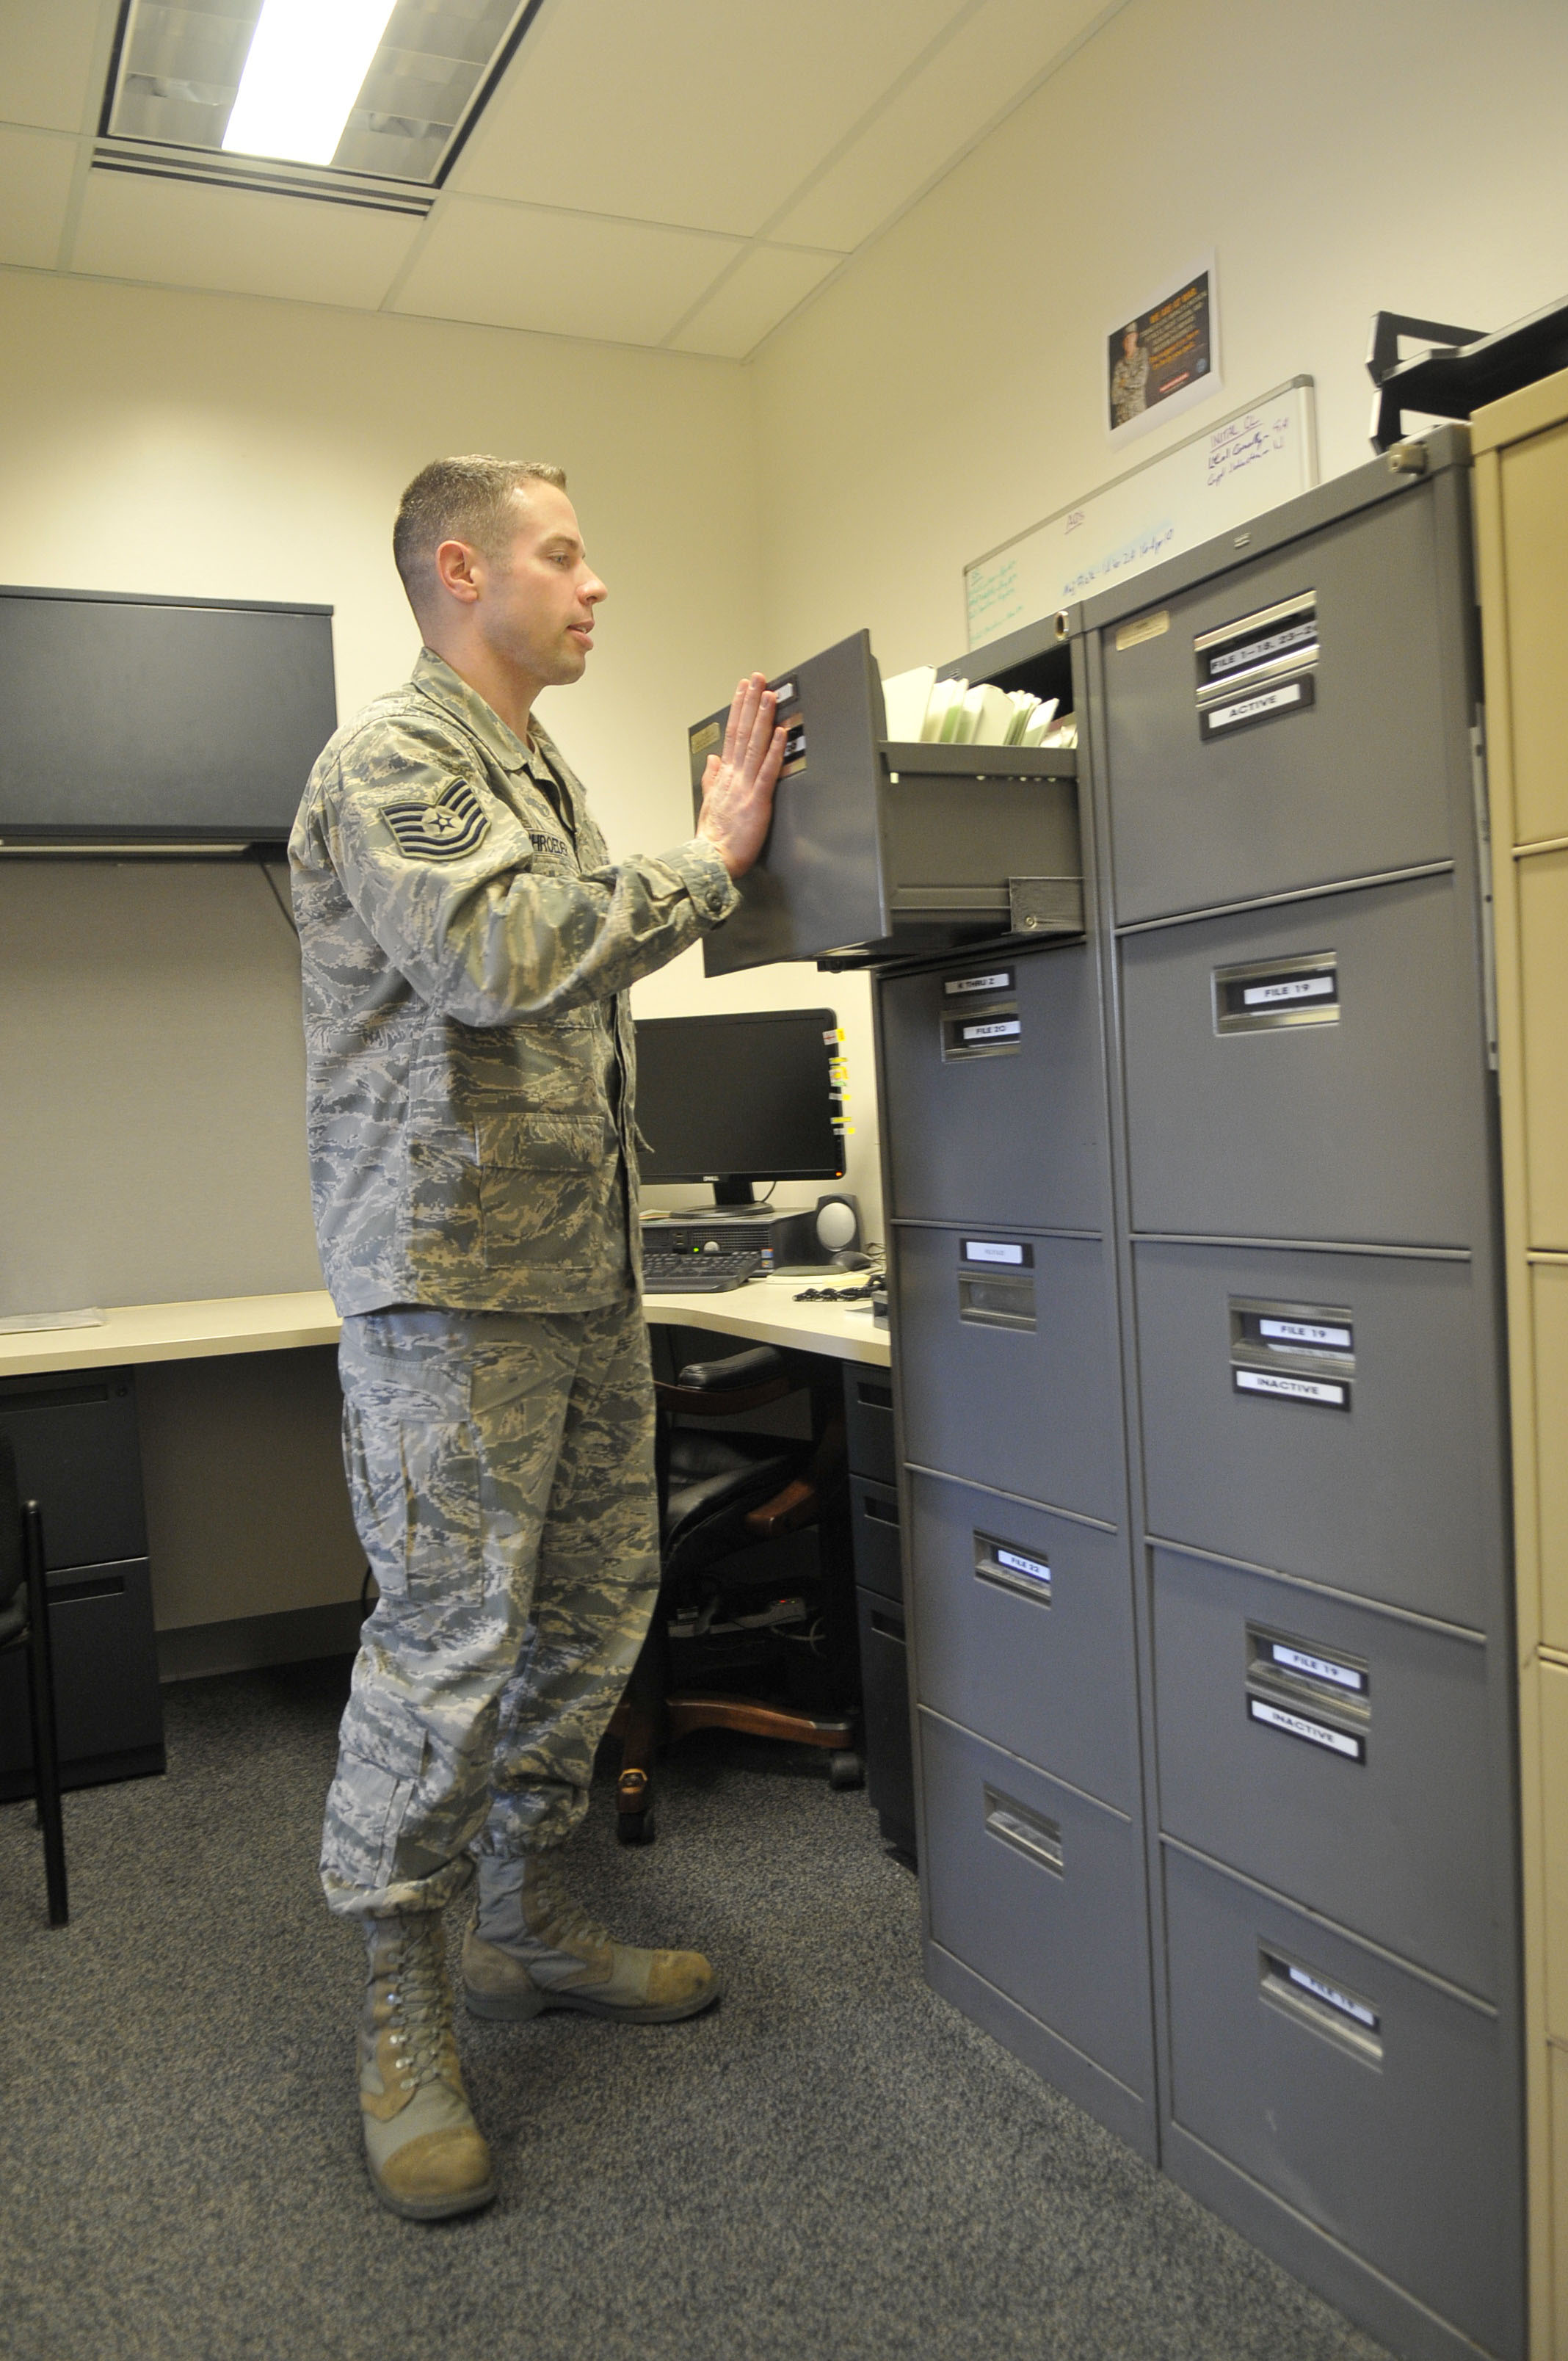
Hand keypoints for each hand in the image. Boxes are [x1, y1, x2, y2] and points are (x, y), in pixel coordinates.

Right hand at [695, 673, 785, 879]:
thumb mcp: (708, 803)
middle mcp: (733, 776)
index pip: (732, 735)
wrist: (711, 860)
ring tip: (769, 695)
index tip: (743, 689)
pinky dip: (774, 751)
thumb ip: (711, 779)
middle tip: (757, 678)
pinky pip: (767, 772)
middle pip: (743, 732)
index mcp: (724, 777)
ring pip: (754, 746)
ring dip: (762, 718)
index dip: (739, 709)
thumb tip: (713, 760)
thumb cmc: (712, 838)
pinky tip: (780, 733)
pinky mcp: (757, 801)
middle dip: (750, 703)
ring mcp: (745, 787)